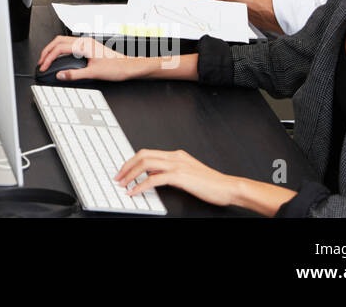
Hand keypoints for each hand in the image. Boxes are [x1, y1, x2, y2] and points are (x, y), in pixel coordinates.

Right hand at [36, 34, 140, 82]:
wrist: (129, 67)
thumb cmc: (116, 68)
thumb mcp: (93, 73)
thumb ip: (74, 75)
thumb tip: (60, 75)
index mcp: (84, 45)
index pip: (59, 49)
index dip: (48, 58)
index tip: (43, 67)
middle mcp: (84, 42)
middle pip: (58, 41)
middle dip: (47, 51)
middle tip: (41, 62)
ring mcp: (86, 43)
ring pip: (63, 41)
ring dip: (53, 50)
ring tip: (47, 60)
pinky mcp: (88, 48)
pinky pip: (69, 45)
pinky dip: (60, 51)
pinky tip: (59, 59)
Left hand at [115, 149, 240, 207]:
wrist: (228, 187)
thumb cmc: (211, 183)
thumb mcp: (188, 173)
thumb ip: (171, 170)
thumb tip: (154, 173)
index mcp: (176, 155)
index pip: (148, 152)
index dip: (133, 161)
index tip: (124, 170)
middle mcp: (175, 157)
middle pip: (143, 155)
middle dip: (126, 165)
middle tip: (118, 176)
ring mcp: (177, 165)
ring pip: (145, 164)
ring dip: (130, 174)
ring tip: (123, 184)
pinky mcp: (180, 176)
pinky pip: (154, 179)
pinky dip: (141, 185)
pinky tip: (135, 192)